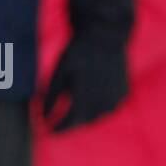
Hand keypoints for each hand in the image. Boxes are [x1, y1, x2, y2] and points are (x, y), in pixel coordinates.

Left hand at [42, 0, 133, 130]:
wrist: (107, 35)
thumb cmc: (78, 52)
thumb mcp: (59, 72)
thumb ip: (51, 97)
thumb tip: (42, 117)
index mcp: (85, 102)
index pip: (68, 125)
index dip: (56, 129)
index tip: (45, 130)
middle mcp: (103, 105)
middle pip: (82, 122)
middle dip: (69, 122)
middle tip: (57, 119)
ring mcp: (116, 100)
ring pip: (96, 115)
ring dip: (84, 114)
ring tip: (73, 107)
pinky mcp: (124, 93)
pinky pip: (108, 106)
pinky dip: (98, 105)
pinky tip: (90, 96)